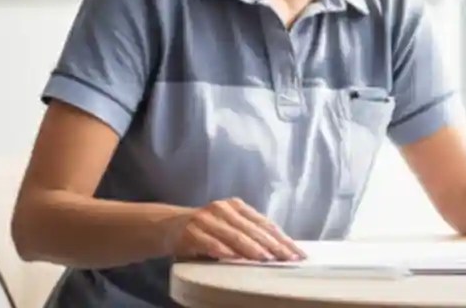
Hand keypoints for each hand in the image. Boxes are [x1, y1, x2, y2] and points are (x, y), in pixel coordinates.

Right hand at [164, 198, 305, 261]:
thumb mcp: (228, 227)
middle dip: (274, 246)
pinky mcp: (191, 231)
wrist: (167, 226)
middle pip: (254, 229)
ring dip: (253, 248)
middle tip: (289, 259)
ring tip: (267, 259)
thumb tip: (279, 251)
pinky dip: (223, 250)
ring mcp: (207, 219)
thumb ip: (249, 234)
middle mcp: (224, 209)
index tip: (298, 253)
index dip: (283, 239)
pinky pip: (210, 242)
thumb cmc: (205, 230)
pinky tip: (234, 258)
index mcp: (238, 207)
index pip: (266, 224)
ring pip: (235, 235)